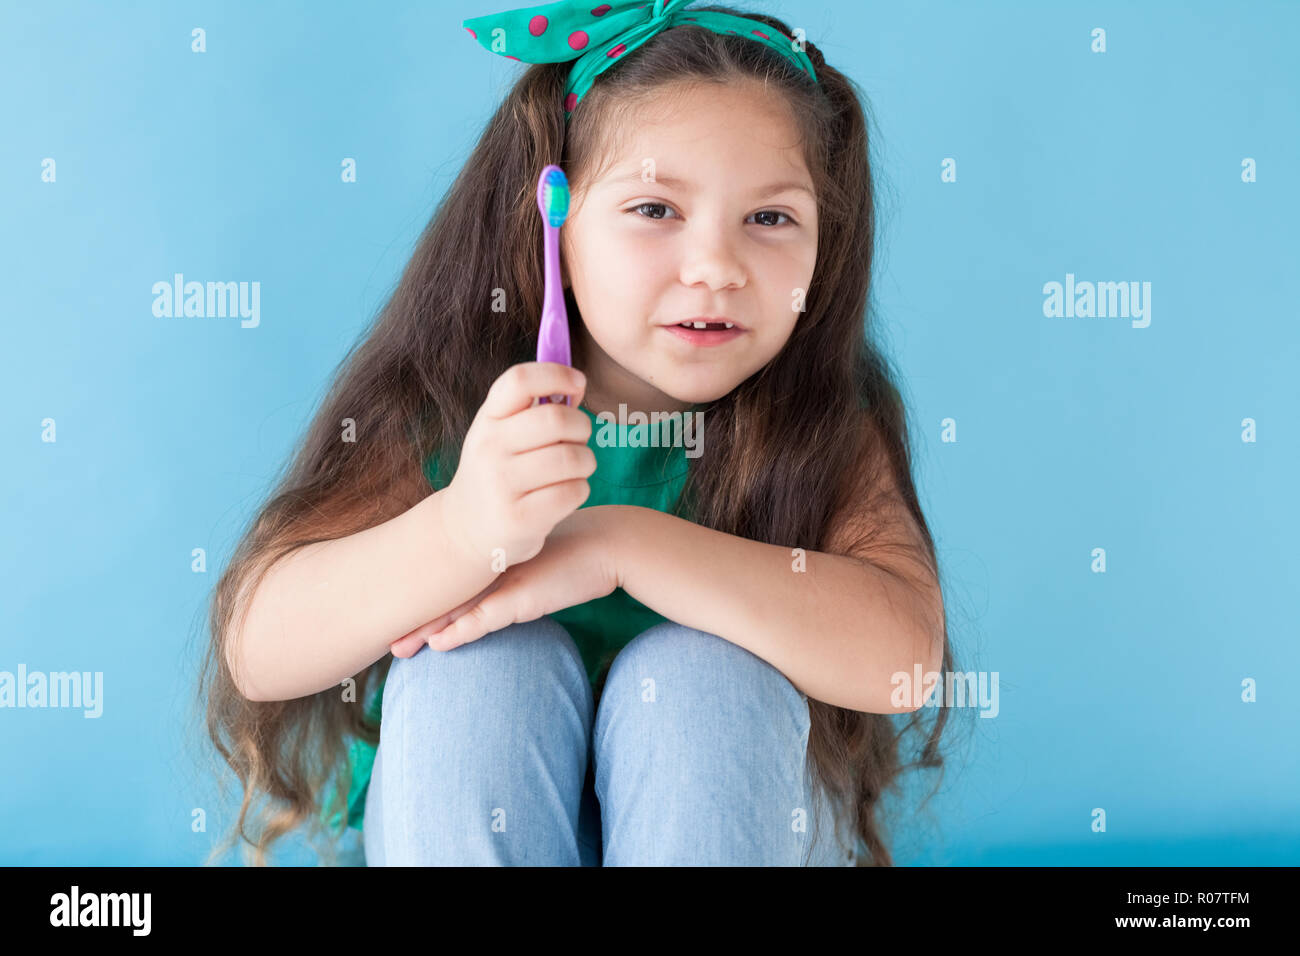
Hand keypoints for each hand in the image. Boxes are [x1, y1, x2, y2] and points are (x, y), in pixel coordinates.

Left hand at [388, 506, 619, 655]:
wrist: (609, 543)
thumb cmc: (578, 554)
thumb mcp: (539, 565)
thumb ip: (519, 578)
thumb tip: (505, 595)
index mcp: (493, 559)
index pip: (450, 582)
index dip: (425, 600)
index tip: (400, 615)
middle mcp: (492, 567)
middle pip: (444, 595)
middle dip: (414, 618)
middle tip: (386, 640)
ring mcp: (505, 581)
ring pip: (456, 610)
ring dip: (426, 631)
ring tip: (399, 648)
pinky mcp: (522, 596)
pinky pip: (484, 619)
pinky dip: (460, 633)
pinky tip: (439, 645)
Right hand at [439, 361, 594, 570]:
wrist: (464, 530)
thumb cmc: (498, 472)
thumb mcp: (500, 434)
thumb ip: (532, 407)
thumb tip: (576, 383)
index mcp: (488, 419)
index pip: (520, 380)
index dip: (557, 374)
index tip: (579, 384)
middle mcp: (489, 448)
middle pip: (556, 420)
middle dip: (582, 427)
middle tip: (578, 439)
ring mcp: (501, 485)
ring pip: (571, 458)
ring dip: (585, 462)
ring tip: (574, 469)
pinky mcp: (519, 518)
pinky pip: (573, 492)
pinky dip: (579, 490)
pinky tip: (565, 493)